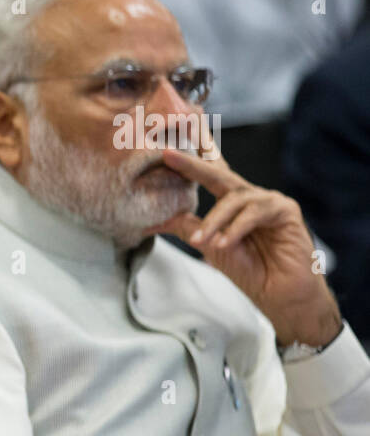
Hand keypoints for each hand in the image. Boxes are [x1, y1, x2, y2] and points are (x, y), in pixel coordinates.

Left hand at [145, 147, 341, 346]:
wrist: (278, 293)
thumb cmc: (247, 268)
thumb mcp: (208, 243)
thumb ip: (184, 226)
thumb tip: (150, 221)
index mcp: (231, 200)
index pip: (211, 171)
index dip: (193, 154)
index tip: (169, 142)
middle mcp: (249, 196)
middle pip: (219, 173)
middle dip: (193, 164)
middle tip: (168, 154)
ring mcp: (268, 200)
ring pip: (234, 199)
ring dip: (215, 220)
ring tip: (202, 241)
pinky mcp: (285, 210)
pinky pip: (255, 213)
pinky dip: (236, 229)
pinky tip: (224, 244)